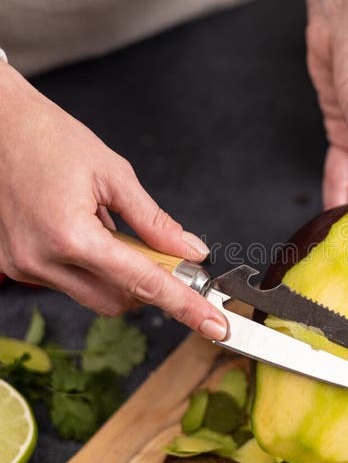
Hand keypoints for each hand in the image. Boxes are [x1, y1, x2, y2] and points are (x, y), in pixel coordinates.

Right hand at [0, 63, 227, 338]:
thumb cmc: (49, 139)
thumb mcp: (114, 174)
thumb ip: (155, 222)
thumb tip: (190, 251)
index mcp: (71, 236)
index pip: (143, 283)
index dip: (184, 305)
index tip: (213, 323)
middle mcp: (43, 261)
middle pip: (119, 302)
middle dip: (148, 285)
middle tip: (164, 254)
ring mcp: (25, 267)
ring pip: (93, 296)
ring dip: (116, 274)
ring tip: (106, 225)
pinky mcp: (17, 266)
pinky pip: (68, 282)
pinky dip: (90, 265)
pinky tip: (82, 229)